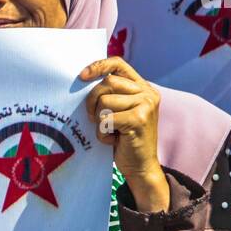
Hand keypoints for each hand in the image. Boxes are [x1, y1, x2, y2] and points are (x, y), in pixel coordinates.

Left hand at [81, 56, 168, 211]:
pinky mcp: (139, 119)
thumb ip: (110, 95)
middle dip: (92, 101)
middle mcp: (148, 93)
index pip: (118, 64)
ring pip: (104, 101)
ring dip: (98, 120)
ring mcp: (146, 105)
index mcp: (142, 87)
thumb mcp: (118, 111)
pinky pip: (106, 119)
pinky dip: (103, 133)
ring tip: (109, 131)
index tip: (82, 76)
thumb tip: (82, 79)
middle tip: (93, 118)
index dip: (98, 66)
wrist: (141, 167)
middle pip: (106, 83)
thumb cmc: (123, 139)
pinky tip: (113, 140)